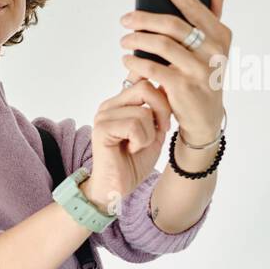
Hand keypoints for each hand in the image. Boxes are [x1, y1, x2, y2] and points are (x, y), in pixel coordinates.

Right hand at [82, 80, 172, 213]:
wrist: (117, 187)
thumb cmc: (133, 162)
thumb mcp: (154, 132)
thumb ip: (158, 110)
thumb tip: (168, 87)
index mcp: (120, 103)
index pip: (145, 81)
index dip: (162, 98)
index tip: (162, 121)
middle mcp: (109, 106)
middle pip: (146, 88)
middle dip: (162, 111)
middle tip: (160, 131)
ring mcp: (103, 116)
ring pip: (143, 111)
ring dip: (150, 134)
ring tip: (139, 145)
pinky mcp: (102, 129)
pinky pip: (134, 125)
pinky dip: (140, 141)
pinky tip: (131, 149)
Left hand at [119, 0, 229, 142]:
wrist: (204, 119)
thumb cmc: (203, 78)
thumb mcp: (213, 50)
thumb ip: (212, 19)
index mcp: (220, 35)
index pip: (194, 6)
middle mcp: (213, 51)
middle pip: (172, 25)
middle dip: (144, 19)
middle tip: (125, 19)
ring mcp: (199, 69)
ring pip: (160, 45)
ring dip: (136, 40)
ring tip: (123, 40)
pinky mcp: (182, 87)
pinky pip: (152, 68)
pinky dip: (135, 63)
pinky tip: (126, 61)